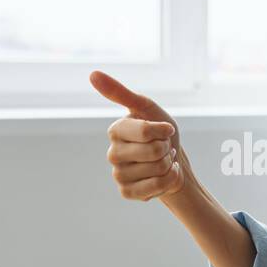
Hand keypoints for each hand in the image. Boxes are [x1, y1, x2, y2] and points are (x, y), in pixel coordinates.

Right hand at [90, 70, 190, 201]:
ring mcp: (118, 174)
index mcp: (115, 130)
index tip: (165, 130)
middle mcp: (112, 153)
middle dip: (168, 149)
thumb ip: (120, 92)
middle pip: (155, 151)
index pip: (147, 131)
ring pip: (159, 169)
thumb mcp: (146, 108)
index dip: (164, 131)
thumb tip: (92, 73)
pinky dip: (169, 180)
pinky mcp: (127, 192)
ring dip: (169, 165)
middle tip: (163, 148)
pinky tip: (163, 176)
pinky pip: (157, 187)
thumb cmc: (161, 133)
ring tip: (162, 162)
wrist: (174, 162)